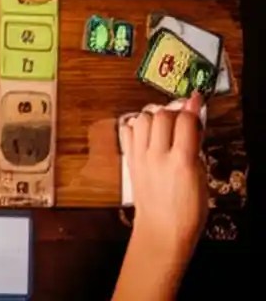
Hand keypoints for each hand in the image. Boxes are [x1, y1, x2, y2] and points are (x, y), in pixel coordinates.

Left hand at [120, 95, 207, 258]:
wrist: (162, 229)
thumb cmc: (186, 211)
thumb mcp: (201, 178)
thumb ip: (195, 149)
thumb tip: (193, 125)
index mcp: (181, 162)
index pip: (185, 121)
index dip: (193, 106)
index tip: (197, 99)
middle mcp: (157, 156)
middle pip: (162, 115)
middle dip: (174, 110)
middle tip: (182, 115)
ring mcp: (140, 157)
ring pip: (142, 118)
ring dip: (154, 115)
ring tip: (164, 123)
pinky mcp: (129, 160)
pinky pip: (128, 131)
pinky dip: (137, 125)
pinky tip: (147, 131)